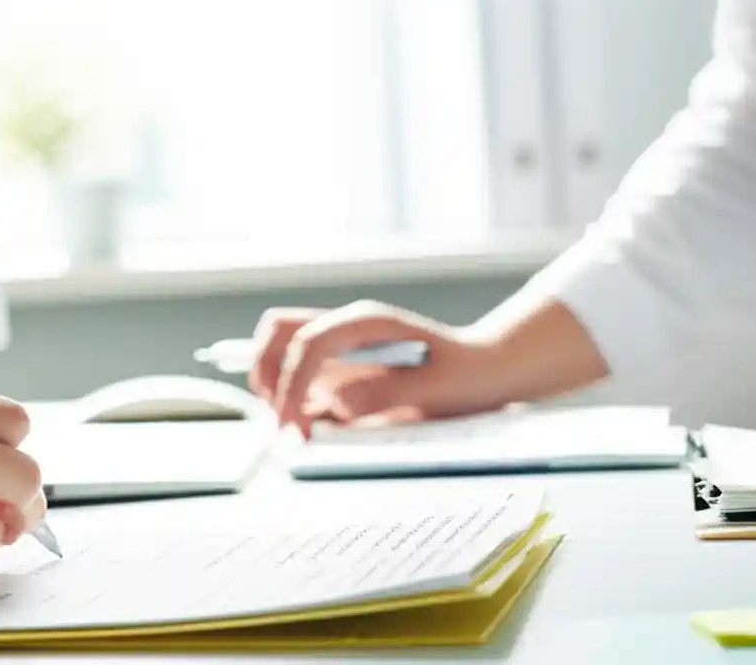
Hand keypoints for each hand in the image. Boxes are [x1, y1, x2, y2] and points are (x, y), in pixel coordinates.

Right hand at [249, 302, 508, 436]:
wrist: (488, 373)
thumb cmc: (469, 375)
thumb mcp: (438, 388)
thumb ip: (388, 395)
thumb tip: (336, 403)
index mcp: (366, 325)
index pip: (308, 344)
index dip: (292, 384)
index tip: (291, 426)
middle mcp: (345, 332)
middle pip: (278, 333)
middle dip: (267, 375)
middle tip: (281, 422)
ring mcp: (341, 352)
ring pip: (281, 354)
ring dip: (275, 390)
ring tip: (294, 430)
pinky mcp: (342, 374)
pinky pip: (301, 384)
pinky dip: (294, 406)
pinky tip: (314, 430)